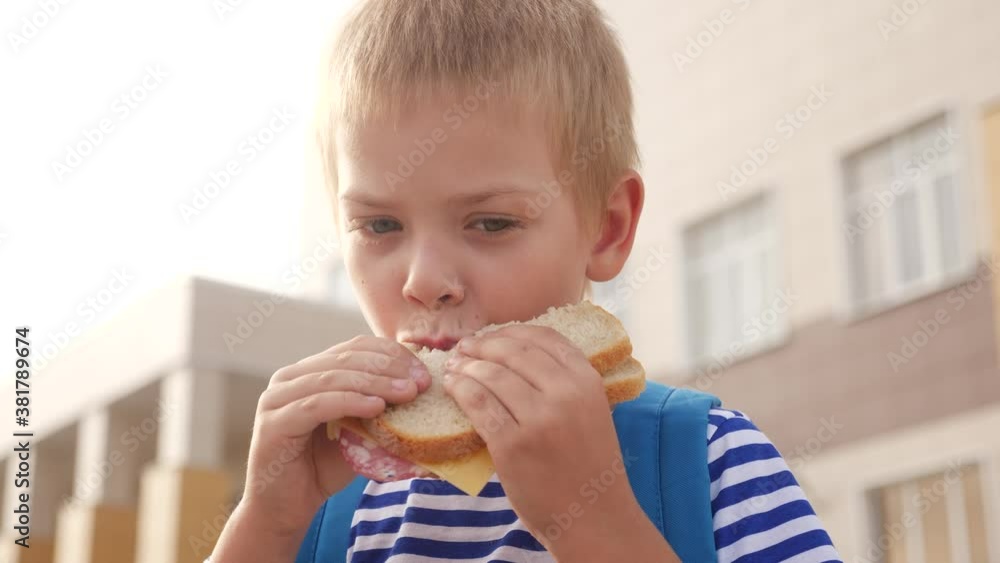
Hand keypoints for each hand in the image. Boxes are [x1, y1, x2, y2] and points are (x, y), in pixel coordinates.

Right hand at [212, 336, 429, 561]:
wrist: (287, 508)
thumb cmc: (324, 468)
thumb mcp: (359, 431)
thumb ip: (378, 407)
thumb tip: (421, 390)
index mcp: (311, 371)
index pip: (356, 348)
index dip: (392, 354)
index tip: (423, 373)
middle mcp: (290, 377)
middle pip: (347, 358)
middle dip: (389, 368)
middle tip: (421, 383)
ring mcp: (277, 397)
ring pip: (334, 378)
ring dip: (376, 383)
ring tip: (407, 394)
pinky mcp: (273, 422)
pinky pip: (317, 404)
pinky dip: (350, 402)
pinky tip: (376, 408)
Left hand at [442, 325, 650, 557]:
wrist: (593, 517)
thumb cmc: (588, 465)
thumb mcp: (590, 412)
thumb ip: (564, 383)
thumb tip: (515, 353)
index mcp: (587, 381)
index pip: (544, 337)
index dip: (511, 331)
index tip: (492, 336)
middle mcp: (565, 394)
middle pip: (513, 351)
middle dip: (483, 345)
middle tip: (465, 347)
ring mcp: (538, 419)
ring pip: (491, 375)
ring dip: (466, 366)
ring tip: (454, 367)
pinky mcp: (512, 444)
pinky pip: (478, 404)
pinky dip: (460, 390)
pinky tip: (453, 387)